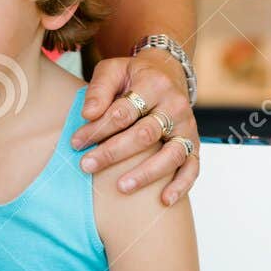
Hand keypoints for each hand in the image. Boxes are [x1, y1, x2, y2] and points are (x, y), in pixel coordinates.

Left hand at [71, 49, 199, 204]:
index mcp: (154, 85)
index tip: (76, 142)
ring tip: (121, 187)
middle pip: (145, 134)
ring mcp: (187, 127)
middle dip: (113, 152)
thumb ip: (98, 89)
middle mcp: (176, 107)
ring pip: (172, 154)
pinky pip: (192, 167)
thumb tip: (87, 115)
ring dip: (146, 173)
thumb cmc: (132, 75)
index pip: (124, 111)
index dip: (98, 128)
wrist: (168, 73)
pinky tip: (164, 200)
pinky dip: (181, 185)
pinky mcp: (194, 144)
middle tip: (86, 165)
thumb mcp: (112, 70)